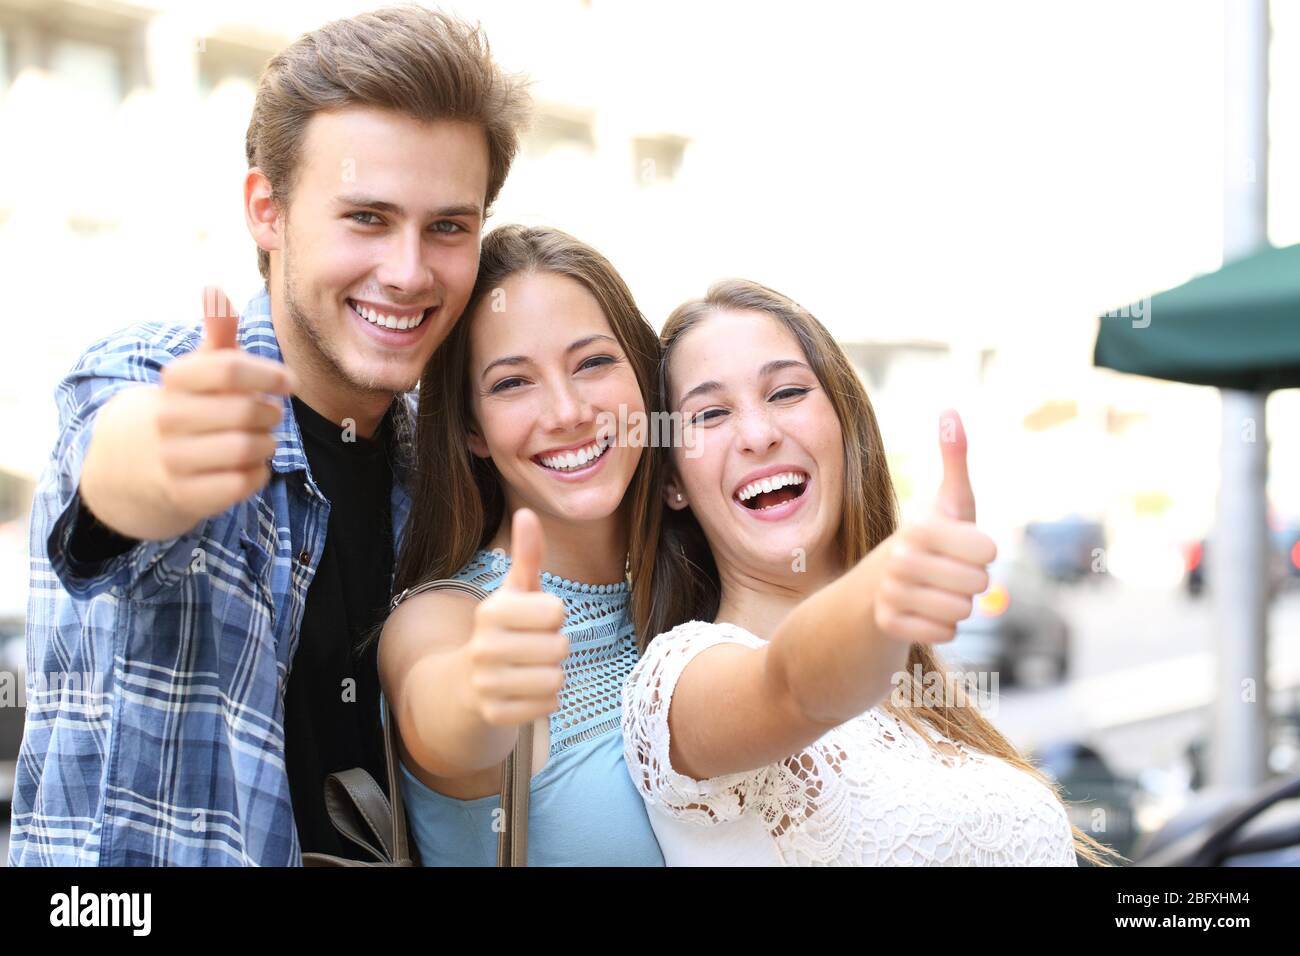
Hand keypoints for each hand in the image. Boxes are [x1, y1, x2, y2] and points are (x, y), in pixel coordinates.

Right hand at [153, 287, 295, 525]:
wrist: (135, 468)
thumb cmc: (186, 410)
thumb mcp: (197, 373)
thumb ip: (217, 337)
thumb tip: (215, 290)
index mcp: (174, 381)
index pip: (228, 368)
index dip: (268, 374)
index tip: (288, 382)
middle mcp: (167, 419)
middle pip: (246, 411)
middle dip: (270, 413)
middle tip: (270, 415)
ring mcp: (173, 460)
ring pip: (249, 448)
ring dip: (268, 444)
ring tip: (260, 440)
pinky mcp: (187, 496)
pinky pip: (244, 483)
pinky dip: (258, 473)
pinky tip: (249, 466)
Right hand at [462, 509, 569, 726]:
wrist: (467, 682)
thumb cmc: (506, 628)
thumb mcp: (516, 591)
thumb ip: (527, 555)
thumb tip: (527, 512)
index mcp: (491, 611)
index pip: (557, 611)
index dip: (554, 615)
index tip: (536, 619)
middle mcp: (483, 647)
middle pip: (560, 646)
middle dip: (555, 647)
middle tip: (533, 647)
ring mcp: (486, 683)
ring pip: (556, 678)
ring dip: (553, 674)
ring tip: (531, 668)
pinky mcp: (495, 714)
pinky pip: (548, 706)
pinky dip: (545, 700)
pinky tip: (525, 691)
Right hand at [871, 409, 996, 643]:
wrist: (883, 580)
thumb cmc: (932, 538)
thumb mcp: (948, 501)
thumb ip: (955, 459)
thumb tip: (950, 412)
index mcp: (920, 527)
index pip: (989, 552)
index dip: (984, 552)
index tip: (963, 546)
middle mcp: (900, 559)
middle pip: (979, 585)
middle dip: (973, 582)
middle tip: (950, 571)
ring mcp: (891, 593)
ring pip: (963, 612)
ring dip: (959, 604)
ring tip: (938, 589)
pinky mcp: (889, 624)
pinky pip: (945, 634)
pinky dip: (943, 626)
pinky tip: (926, 610)